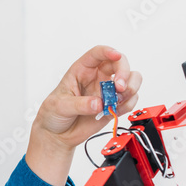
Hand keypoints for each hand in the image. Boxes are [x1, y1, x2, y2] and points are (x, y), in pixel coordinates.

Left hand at [26, 46, 141, 185]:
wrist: (57, 134)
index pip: (97, 54)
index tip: (116, 55)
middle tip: (120, 87)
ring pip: (131, 79)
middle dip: (124, 73)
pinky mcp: (114, 106)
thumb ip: (79, 104)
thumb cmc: (53, 114)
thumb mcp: (59, 106)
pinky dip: (129, 104)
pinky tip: (116, 110)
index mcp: (82, 70)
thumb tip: (98, 103)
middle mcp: (97, 78)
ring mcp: (107, 91)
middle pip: (120, 63)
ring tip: (117, 101)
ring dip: (130, 88)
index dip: (108, 51)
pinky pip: (130, 100)